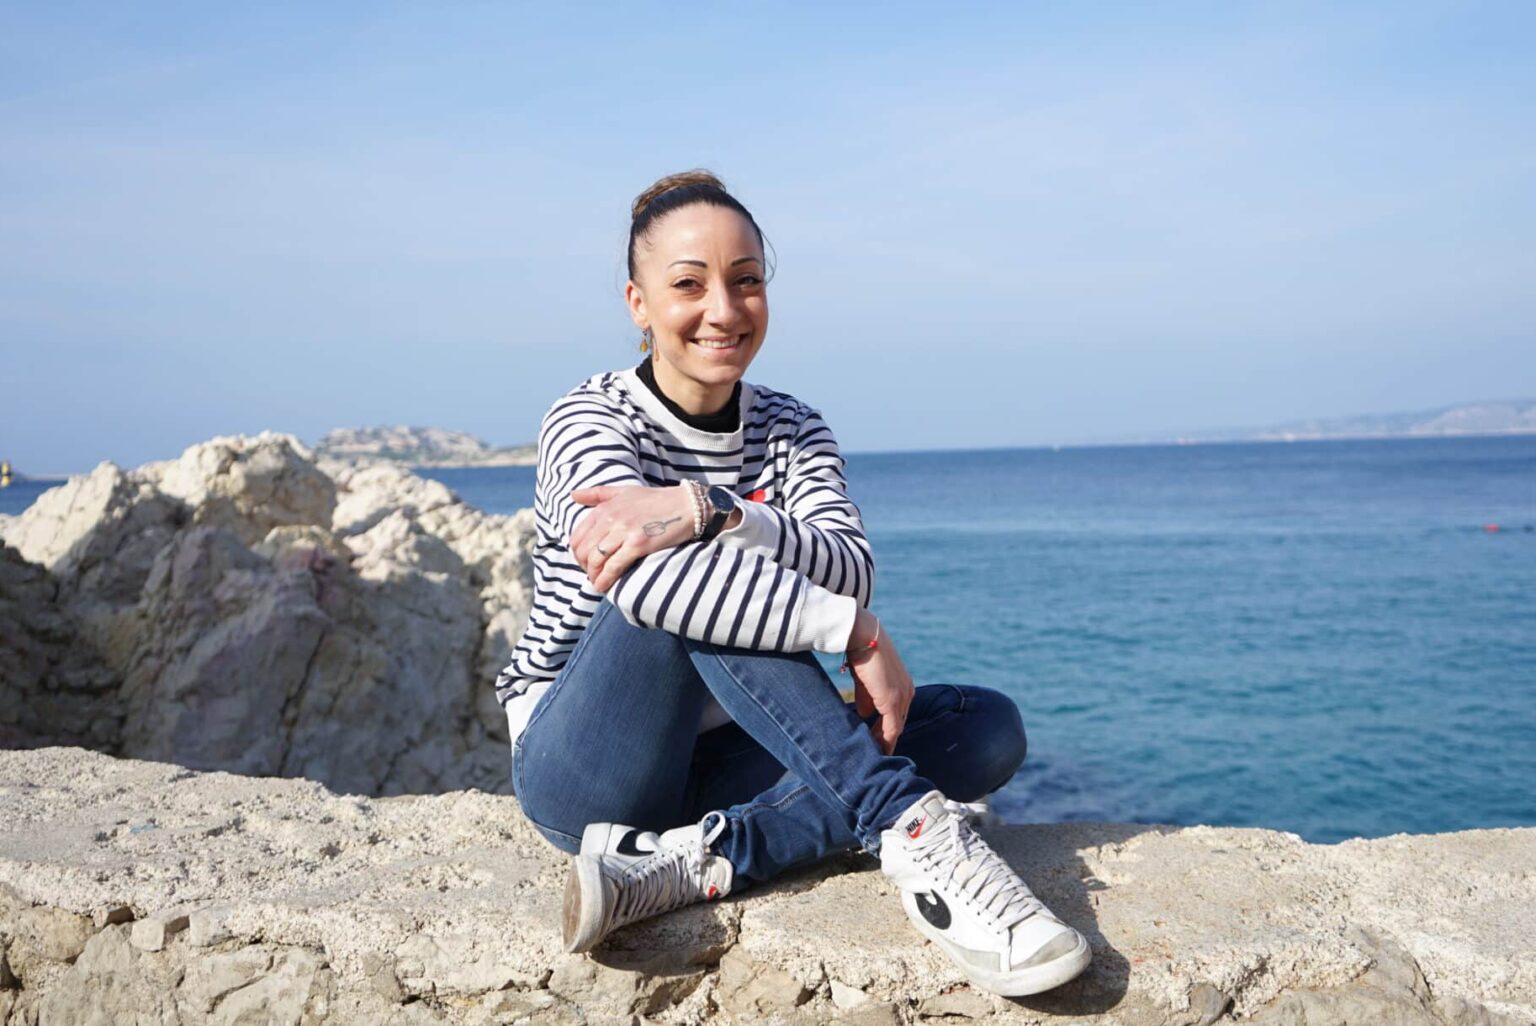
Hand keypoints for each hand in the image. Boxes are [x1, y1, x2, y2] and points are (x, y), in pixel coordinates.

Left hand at [569, 484, 695, 591]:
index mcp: (605, 508)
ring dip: (594, 576)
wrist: (686, 505)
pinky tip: (604, 586)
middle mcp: (611, 518)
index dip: (578, 554)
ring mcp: (624, 531)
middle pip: (583, 551)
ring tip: (599, 582)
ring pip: (596, 560)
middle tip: (593, 574)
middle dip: (584, 567)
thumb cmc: (656, 499)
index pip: (577, 536)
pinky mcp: (638, 544)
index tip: (586, 562)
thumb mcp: (623, 491)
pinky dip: (605, 580)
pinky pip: (613, 566)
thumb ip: (597, 494)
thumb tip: (573, 495)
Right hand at [846, 609, 913, 755]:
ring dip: (884, 742)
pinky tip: (876, 751)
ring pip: (895, 728)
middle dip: (886, 739)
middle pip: (898, 723)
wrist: (863, 635)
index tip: (877, 741)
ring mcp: (902, 697)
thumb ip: (867, 697)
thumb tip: (865, 713)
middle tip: (875, 754)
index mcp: (903, 685)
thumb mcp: (866, 679)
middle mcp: (907, 692)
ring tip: (874, 756)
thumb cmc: (862, 651)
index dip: (887, 729)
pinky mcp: (892, 701)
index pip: (897, 714)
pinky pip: (890, 729)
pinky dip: (884, 741)